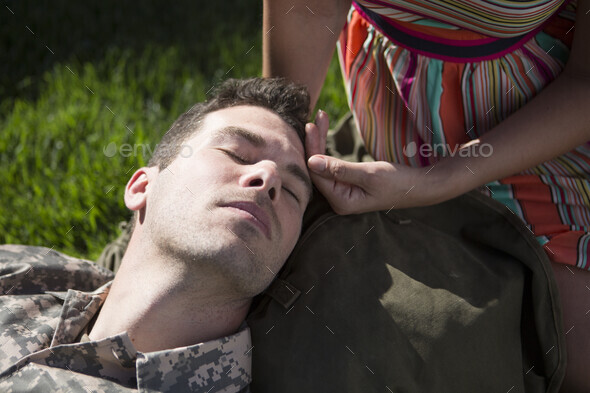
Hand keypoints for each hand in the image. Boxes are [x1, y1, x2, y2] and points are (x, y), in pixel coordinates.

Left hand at [305, 111, 430, 214]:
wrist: (421, 185)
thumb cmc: (399, 182)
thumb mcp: (369, 174)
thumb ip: (339, 169)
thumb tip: (310, 161)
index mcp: (341, 202)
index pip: (318, 174)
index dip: (312, 149)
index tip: (311, 126)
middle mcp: (339, 200)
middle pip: (318, 169)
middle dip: (316, 142)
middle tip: (316, 119)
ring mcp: (344, 192)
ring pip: (325, 164)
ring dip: (322, 142)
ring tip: (320, 119)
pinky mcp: (349, 183)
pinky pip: (333, 164)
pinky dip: (330, 148)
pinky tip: (325, 133)